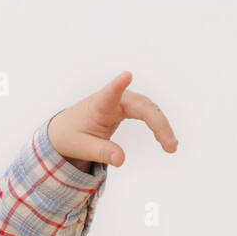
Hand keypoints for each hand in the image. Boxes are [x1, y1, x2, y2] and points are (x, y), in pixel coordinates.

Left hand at [47, 71, 177, 171]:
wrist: (65, 130)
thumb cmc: (71, 135)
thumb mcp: (82, 148)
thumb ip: (101, 152)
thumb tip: (121, 160)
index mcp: (98, 106)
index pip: (109, 93)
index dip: (117, 85)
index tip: (126, 75)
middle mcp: (114, 100)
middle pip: (141, 106)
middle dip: (157, 123)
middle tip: (170, 145)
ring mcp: (123, 102)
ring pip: (148, 109)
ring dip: (162, 126)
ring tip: (171, 146)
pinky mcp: (128, 108)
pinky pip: (148, 113)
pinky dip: (158, 126)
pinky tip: (167, 141)